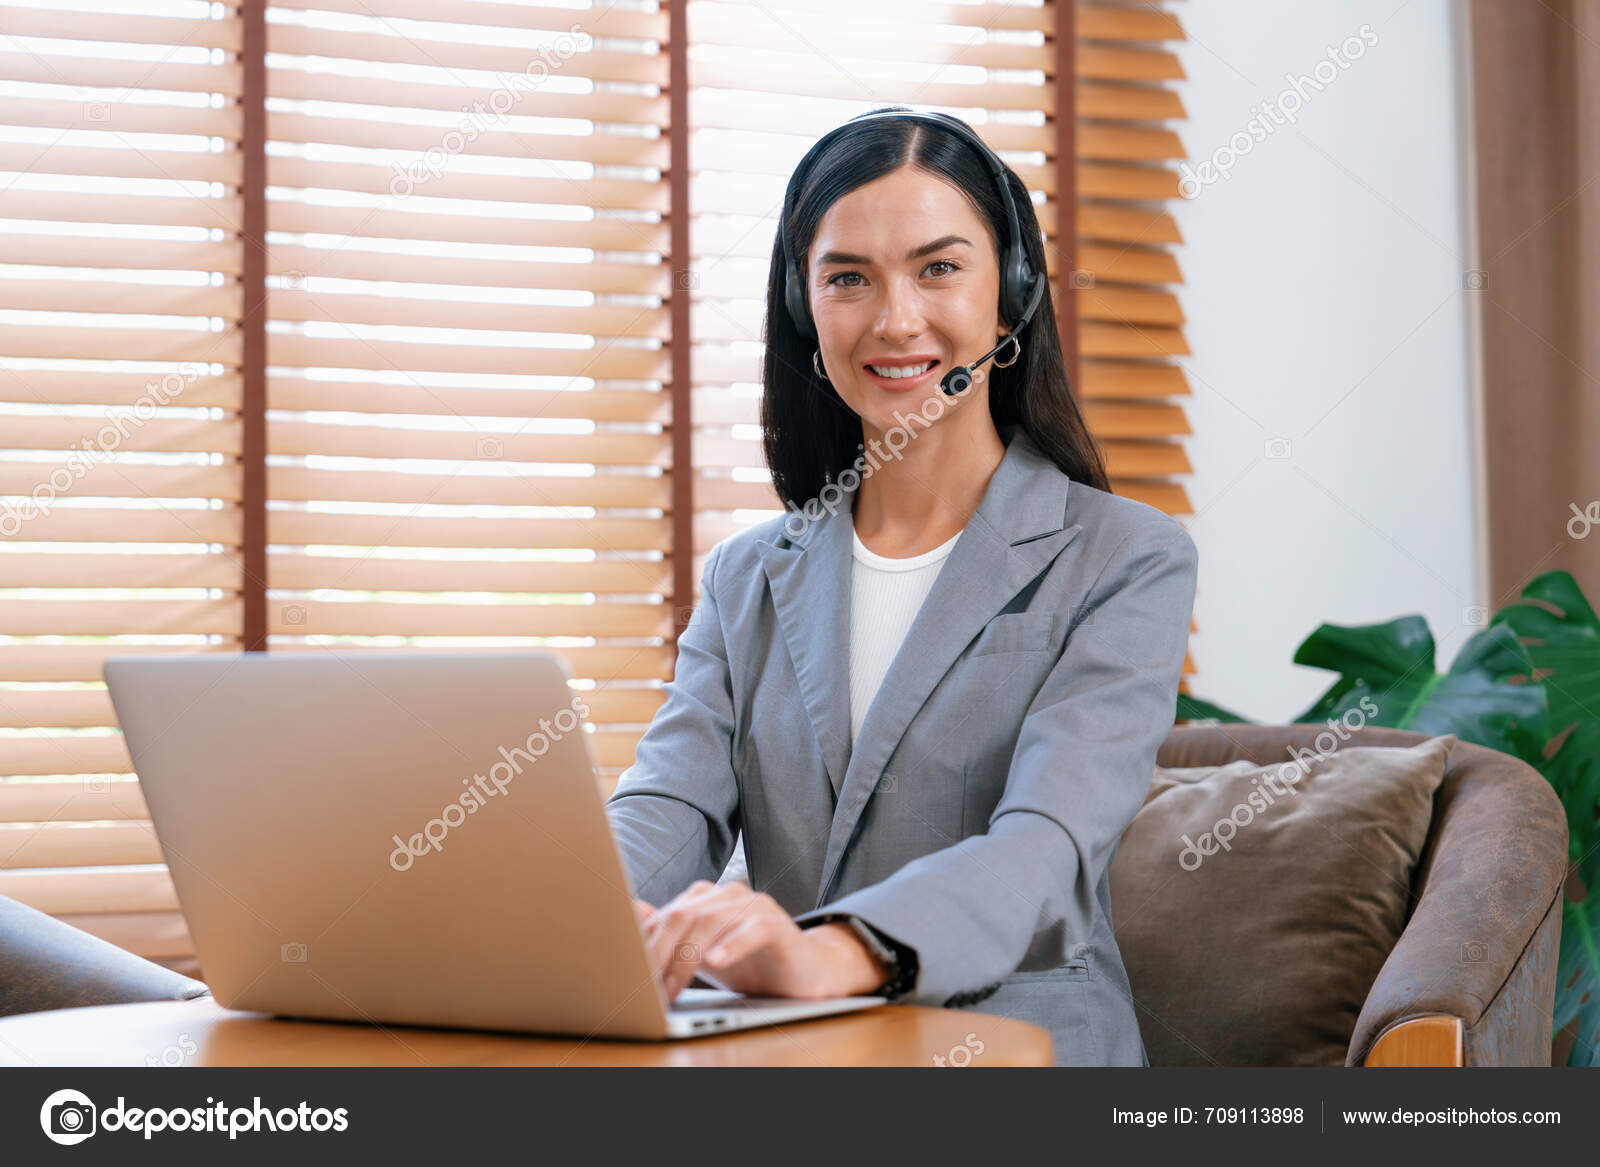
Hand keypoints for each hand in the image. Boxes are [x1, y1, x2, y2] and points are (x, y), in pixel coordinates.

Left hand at [639, 880, 887, 1000]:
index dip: (645, 946)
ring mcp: (755, 906)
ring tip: (674, 988)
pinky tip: (717, 961)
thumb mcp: (702, 956)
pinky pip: (753, 929)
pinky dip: (732, 944)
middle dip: (659, 953)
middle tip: (647, 986)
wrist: (805, 973)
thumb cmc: (751, 964)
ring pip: (711, 921)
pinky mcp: (779, 925)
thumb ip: (671, 937)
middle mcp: (728, 894)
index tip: (631, 977)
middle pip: (683, 915)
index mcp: (706, 899)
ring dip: (687, 958)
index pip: (665, 916)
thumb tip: (633, 915)